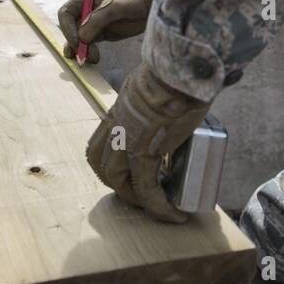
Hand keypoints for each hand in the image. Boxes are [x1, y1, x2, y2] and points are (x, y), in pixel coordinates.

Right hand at [58, 0, 159, 63]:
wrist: (146, 9)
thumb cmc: (132, 2)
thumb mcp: (116, 7)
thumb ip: (98, 18)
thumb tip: (81, 36)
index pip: (65, 14)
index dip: (67, 28)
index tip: (76, 41)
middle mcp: (83, 11)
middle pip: (69, 29)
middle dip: (74, 43)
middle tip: (83, 55)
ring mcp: (89, 24)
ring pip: (76, 40)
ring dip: (80, 51)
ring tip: (92, 58)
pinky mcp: (97, 35)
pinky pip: (86, 45)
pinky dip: (87, 53)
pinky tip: (94, 58)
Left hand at [85, 63, 210, 222]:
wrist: (182, 68)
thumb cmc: (179, 69)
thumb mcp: (157, 81)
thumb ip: (159, 93)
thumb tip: (180, 95)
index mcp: (120, 107)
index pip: (100, 143)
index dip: (110, 164)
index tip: (130, 172)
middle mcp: (117, 124)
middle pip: (102, 165)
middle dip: (119, 185)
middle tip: (143, 193)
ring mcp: (127, 139)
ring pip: (118, 180)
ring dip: (137, 198)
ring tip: (158, 205)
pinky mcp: (145, 152)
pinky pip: (147, 189)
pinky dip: (158, 206)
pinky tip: (174, 214)